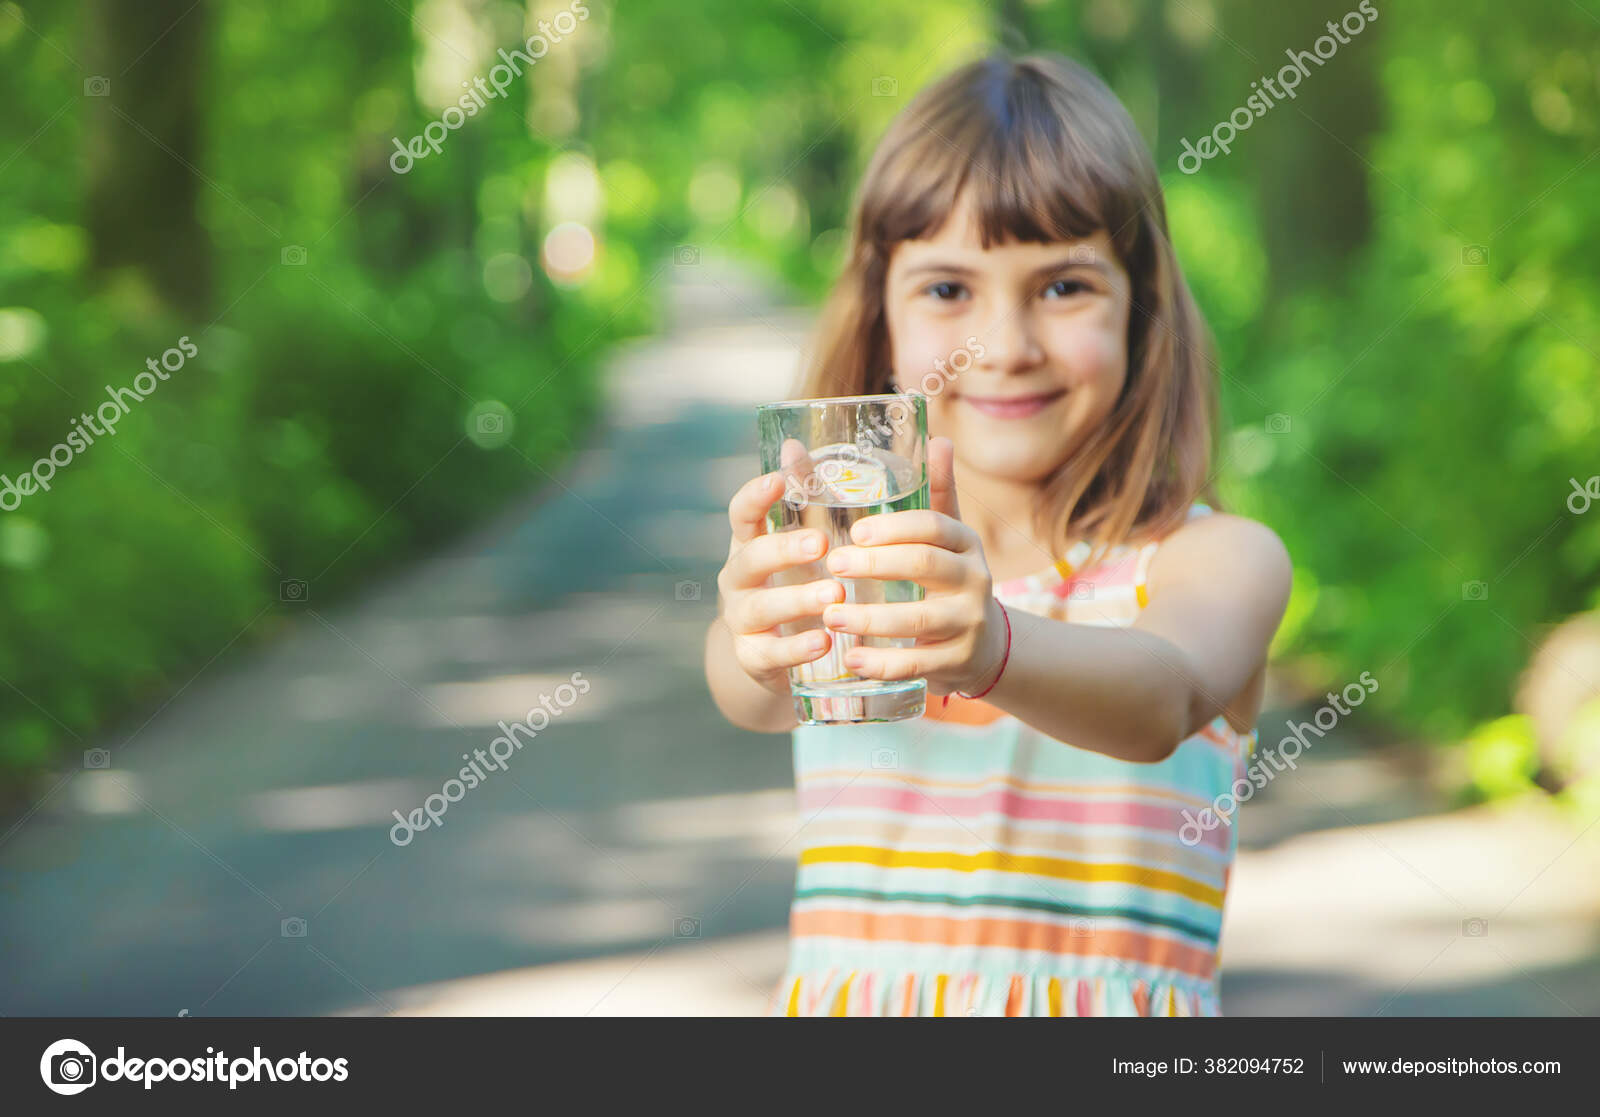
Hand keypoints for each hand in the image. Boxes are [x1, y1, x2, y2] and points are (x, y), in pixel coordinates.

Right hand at [715, 453, 843, 695]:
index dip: (756, 496)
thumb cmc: (796, 582)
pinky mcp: (753, 658)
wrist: (773, 655)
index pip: (741, 514)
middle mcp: (738, 579)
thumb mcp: (804, 540)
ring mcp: (741, 620)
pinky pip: (769, 654)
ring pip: (760, 607)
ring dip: (797, 599)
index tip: (780, 479)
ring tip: (834, 595)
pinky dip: (796, 648)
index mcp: (750, 543)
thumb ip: (806, 496)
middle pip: (750, 559)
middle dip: (784, 548)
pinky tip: (824, 641)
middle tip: (821, 542)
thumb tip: (796, 441)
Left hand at [818, 436, 1005, 697]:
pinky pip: (918, 665)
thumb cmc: (949, 578)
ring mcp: (967, 623)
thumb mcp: (948, 536)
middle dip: (878, 565)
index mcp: (966, 542)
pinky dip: (883, 664)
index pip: (935, 525)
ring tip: (830, 615)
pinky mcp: (956, 662)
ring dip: (872, 619)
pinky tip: (851, 659)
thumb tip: (937, 438)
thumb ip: (935, 491)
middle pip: (927, 566)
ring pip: (919, 620)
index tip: (855, 531)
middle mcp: (974, 580)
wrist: (985, 645)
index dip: (896, 527)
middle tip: (833, 564)